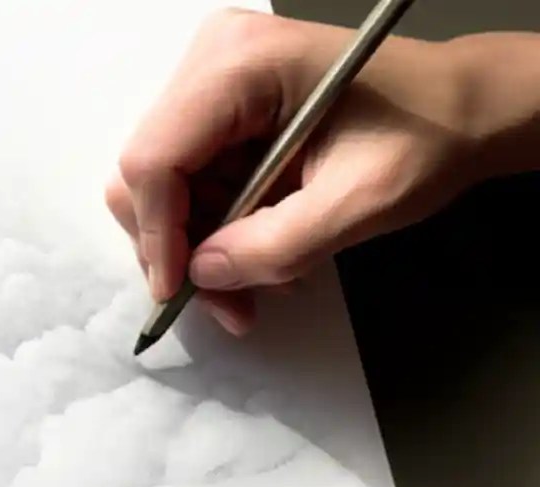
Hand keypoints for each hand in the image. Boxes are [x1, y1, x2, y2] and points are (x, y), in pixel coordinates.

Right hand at [107, 9, 486, 333]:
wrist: (462, 105)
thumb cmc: (426, 138)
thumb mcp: (361, 203)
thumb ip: (276, 246)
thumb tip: (201, 277)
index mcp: (240, 64)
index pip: (156, 159)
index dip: (159, 235)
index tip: (180, 295)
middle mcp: (210, 59)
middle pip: (147, 171)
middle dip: (177, 247)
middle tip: (225, 303)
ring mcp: (210, 79)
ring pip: (161, 182)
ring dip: (197, 245)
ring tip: (250, 288)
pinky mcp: (217, 103)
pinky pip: (188, 177)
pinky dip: (214, 225)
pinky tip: (255, 252)